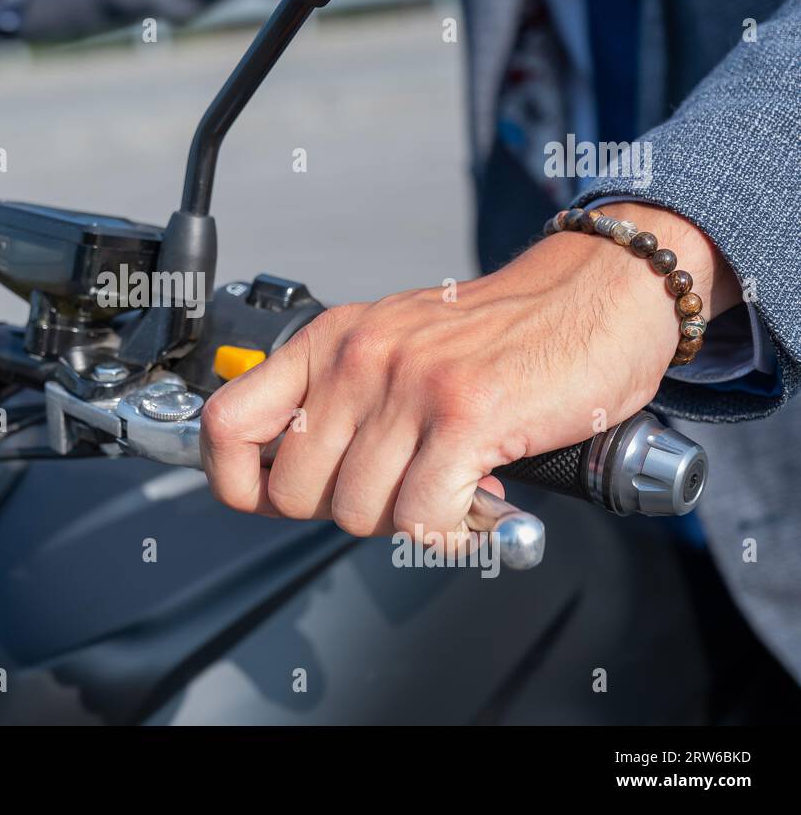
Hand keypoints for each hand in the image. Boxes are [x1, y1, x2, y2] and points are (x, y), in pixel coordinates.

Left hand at [200, 202, 738, 547]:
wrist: (597, 293)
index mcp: (329, 342)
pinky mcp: (466, 417)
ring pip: (357, 512)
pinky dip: (450, 533)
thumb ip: (339, 400)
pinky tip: (476, 509)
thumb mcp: (393, 345)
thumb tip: (292, 480)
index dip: (236, 482)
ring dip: (405, 520)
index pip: (227, 423)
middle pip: (294, 492)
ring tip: (446, 489)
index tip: (267, 499)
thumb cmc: (501, 333)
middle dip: (342, 511)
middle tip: (394, 491)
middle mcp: (358, 359)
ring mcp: (409, 386)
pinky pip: (422, 518)